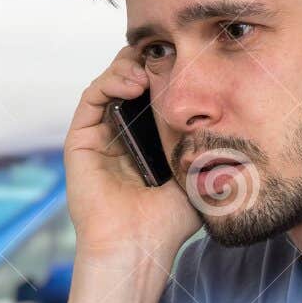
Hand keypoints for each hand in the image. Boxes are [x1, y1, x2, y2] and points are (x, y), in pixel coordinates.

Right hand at [63, 47, 199, 260]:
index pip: (154, 94)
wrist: (139, 247)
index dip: (167, 72)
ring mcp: (98, 138)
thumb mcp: (198, 173)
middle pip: (130, 82)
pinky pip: (91, 98)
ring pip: (109, 84)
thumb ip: (205, 142)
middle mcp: (121, 138)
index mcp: (147, 144)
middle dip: (146, 62)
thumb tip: (222, 106)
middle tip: (167, 55)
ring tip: (149, 69)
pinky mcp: (79, 142)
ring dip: (127, 67)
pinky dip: (109, 81)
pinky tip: (133, 82)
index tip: (188, 60)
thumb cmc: (169, 222)